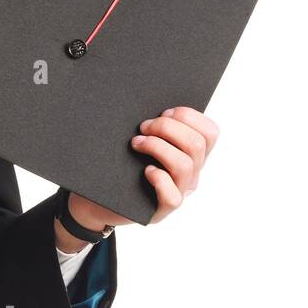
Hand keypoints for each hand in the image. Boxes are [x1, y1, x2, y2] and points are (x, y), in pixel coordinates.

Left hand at [53, 106, 219, 248]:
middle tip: (143, 127)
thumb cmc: (119, 165)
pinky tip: (145, 170)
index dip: (189, 117)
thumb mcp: (140, 141)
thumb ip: (151, 126)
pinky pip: (172, 195)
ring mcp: (179, 192)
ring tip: (136, 143)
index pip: (210, 132)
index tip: (163, 112)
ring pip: (184, 165)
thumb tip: (144, 97)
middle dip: (167, 128)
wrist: (97, 200)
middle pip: (197, 145)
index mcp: (191, 155)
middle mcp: (190, 174)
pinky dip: (159, 178)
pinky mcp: (162, 211)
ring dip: (158, 147)